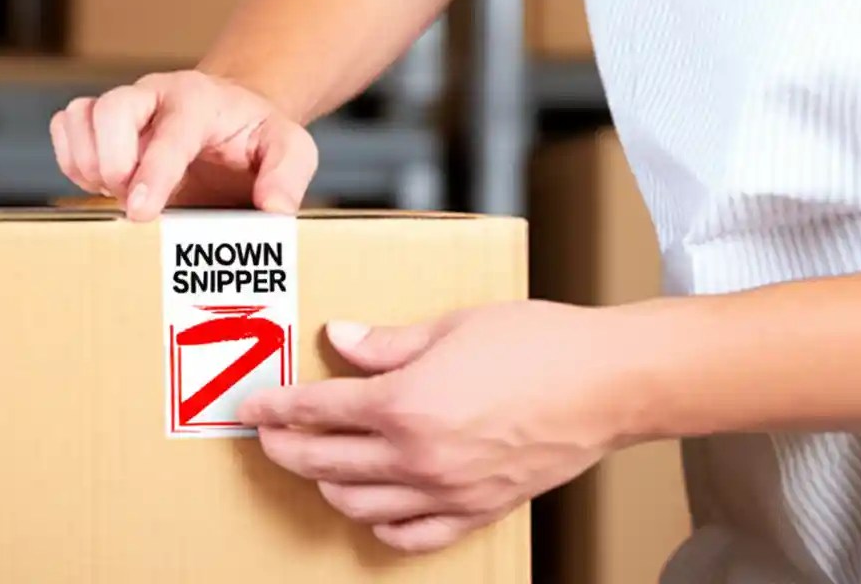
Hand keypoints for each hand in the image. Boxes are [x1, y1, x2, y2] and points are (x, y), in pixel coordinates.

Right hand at [50, 70, 317, 220]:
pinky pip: (65, 127)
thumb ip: (288, 175)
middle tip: (127, 198)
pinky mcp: (101, 121)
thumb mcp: (293, 150)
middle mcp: (154, 95)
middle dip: (109, 161)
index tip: (141, 211)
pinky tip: (102, 184)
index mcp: (200, 100)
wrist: (233, 119)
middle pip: (109, 109)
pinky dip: (72, 159)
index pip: (170, 132)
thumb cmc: (258, 138)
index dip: (152, 171)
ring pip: (79, 116)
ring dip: (86, 162)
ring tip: (116, 191)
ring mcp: (124, 105)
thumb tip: (275, 210)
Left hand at [238, 301, 644, 552]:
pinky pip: (411, 536)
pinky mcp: (476, 510)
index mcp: (405, 402)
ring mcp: (446, 491)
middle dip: (286, 447)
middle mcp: (417, 455)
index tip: (254, 407)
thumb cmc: (538, 344)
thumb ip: (387, 342)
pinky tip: (374, 507)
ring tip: (317, 463)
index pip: (317, 410)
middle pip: (325, 460)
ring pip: (358, 504)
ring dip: (325, 484)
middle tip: (269, 434)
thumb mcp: (452, 326)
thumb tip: (339, 338)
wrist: (606, 384)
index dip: (277, 408)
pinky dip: (381, 525)